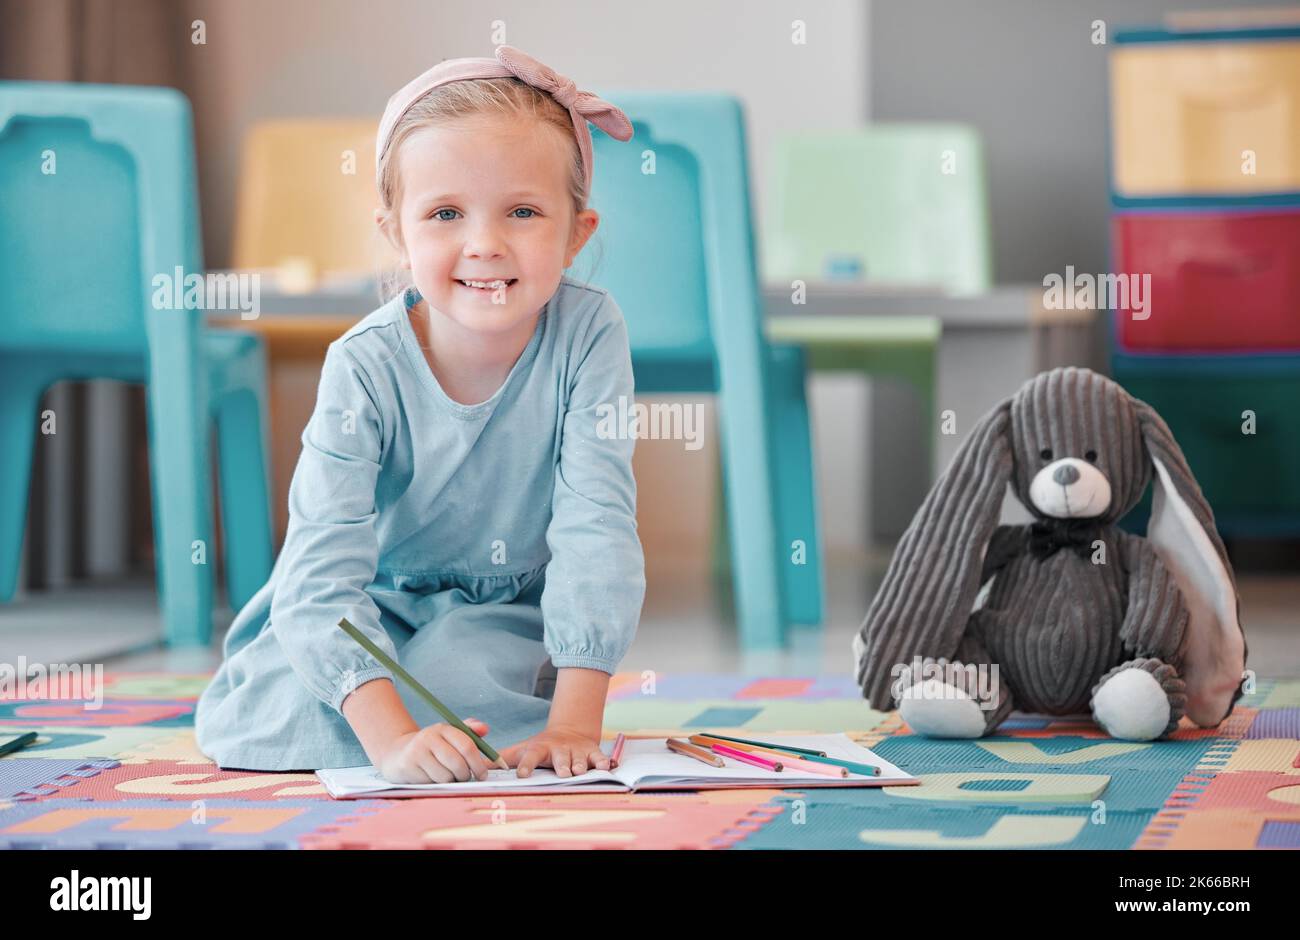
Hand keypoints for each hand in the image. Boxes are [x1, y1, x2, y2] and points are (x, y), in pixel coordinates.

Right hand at [377, 718, 494, 784]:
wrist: (398, 754)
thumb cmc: (433, 747)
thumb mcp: (449, 736)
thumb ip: (469, 732)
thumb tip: (485, 729)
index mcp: (443, 728)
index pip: (466, 745)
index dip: (478, 763)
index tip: (483, 775)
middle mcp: (429, 737)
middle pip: (457, 763)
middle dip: (465, 775)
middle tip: (466, 778)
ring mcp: (417, 752)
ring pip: (445, 777)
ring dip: (451, 781)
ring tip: (447, 776)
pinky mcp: (407, 767)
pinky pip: (431, 784)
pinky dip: (436, 785)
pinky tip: (431, 778)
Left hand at [499, 725, 609, 777]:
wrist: (568, 732)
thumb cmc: (540, 748)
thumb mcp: (520, 750)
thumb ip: (500, 758)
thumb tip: (475, 765)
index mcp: (539, 749)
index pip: (530, 756)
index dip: (526, 765)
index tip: (521, 774)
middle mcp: (558, 749)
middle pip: (560, 758)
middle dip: (561, 765)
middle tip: (563, 773)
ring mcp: (576, 750)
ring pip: (579, 759)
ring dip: (580, 765)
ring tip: (579, 771)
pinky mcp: (592, 752)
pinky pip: (599, 757)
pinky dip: (603, 761)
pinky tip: (605, 766)